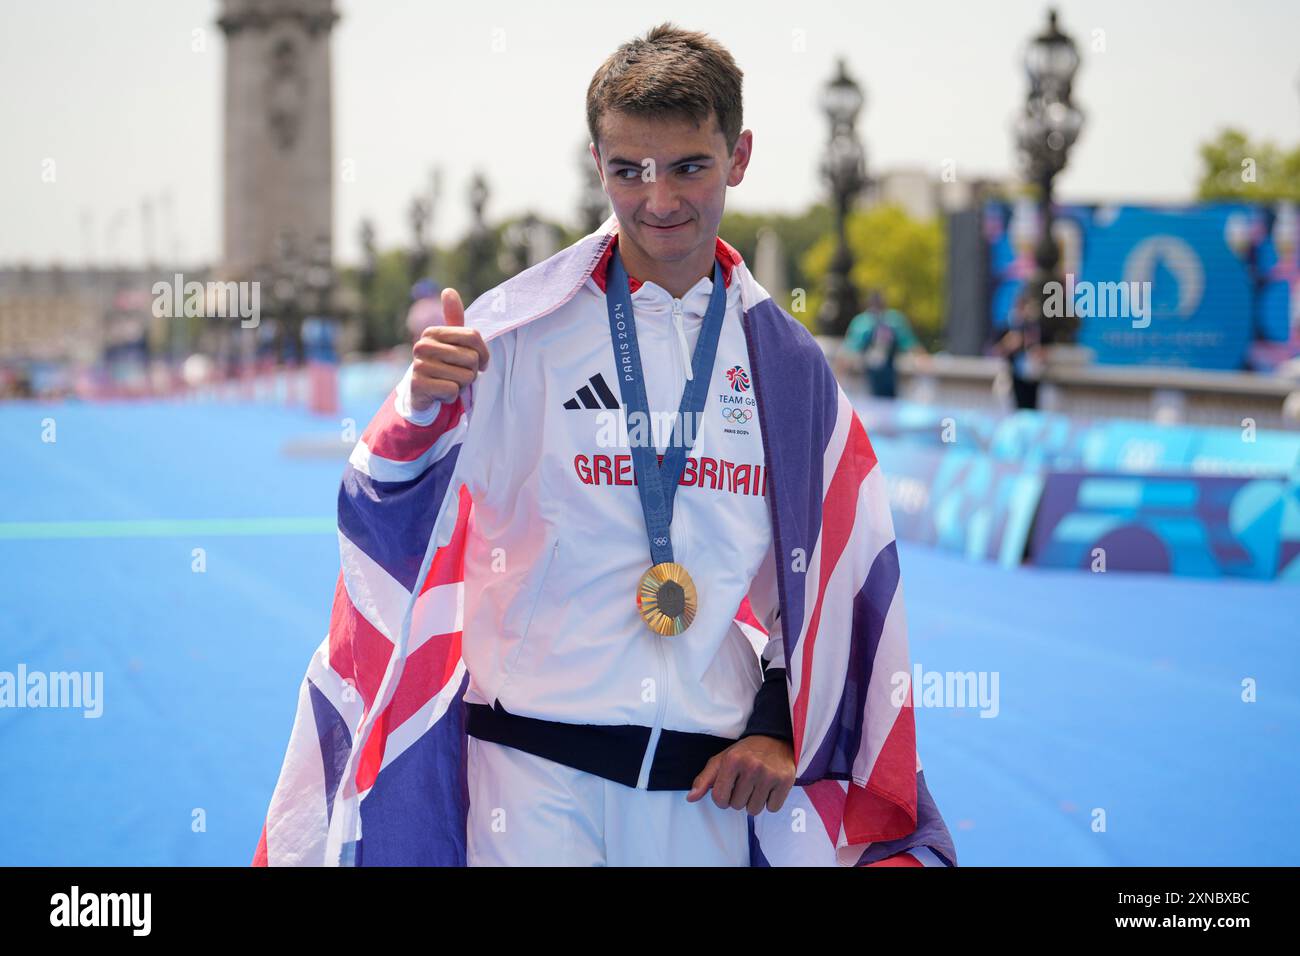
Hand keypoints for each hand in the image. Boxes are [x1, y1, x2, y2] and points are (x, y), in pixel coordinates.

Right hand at [410, 288, 489, 410]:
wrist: (422, 392)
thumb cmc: (444, 364)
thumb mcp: (452, 341)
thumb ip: (454, 318)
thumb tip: (448, 290)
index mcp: (432, 332)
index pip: (474, 337)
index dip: (484, 354)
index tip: (480, 362)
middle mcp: (422, 346)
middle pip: (471, 358)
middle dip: (471, 371)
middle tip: (458, 374)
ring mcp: (418, 365)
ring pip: (464, 377)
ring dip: (462, 385)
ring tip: (448, 382)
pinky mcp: (418, 385)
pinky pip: (453, 390)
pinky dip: (452, 395)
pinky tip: (441, 392)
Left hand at [686, 735, 795, 814]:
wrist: (775, 739)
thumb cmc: (745, 752)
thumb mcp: (722, 760)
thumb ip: (705, 779)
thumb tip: (691, 798)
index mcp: (732, 760)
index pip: (719, 798)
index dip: (722, 798)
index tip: (728, 789)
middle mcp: (751, 766)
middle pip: (737, 806)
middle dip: (739, 798)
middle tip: (746, 784)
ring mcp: (770, 774)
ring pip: (754, 810)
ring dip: (754, 802)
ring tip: (757, 786)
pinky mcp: (786, 780)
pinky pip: (772, 808)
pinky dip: (770, 802)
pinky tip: (769, 788)